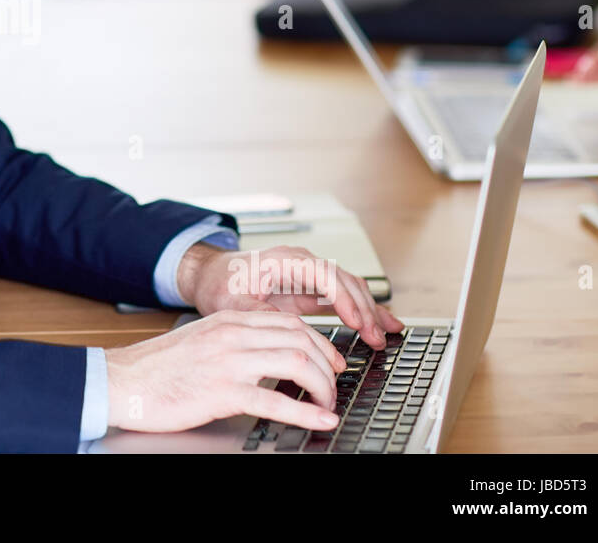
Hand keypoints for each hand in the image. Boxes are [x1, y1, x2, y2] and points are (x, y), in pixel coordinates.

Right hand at [105, 309, 347, 432]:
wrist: (121, 380)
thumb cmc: (156, 368)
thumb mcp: (200, 340)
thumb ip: (232, 342)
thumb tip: (266, 358)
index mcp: (228, 320)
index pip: (289, 323)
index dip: (320, 343)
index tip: (331, 362)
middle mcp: (232, 334)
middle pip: (301, 339)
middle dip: (328, 364)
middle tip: (335, 384)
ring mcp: (229, 362)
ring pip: (297, 363)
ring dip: (323, 387)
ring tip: (327, 404)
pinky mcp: (222, 392)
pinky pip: (275, 400)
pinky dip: (306, 413)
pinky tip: (320, 420)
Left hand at [177, 242, 403, 348]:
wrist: (210, 276)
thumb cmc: (220, 285)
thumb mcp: (236, 306)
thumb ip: (266, 317)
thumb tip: (294, 335)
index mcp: (284, 260)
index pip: (325, 275)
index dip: (344, 299)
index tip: (358, 322)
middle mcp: (301, 262)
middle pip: (344, 280)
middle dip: (364, 309)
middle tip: (377, 338)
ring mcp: (308, 273)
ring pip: (348, 287)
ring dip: (369, 310)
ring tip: (387, 334)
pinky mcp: (310, 287)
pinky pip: (342, 296)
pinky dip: (361, 310)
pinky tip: (378, 325)